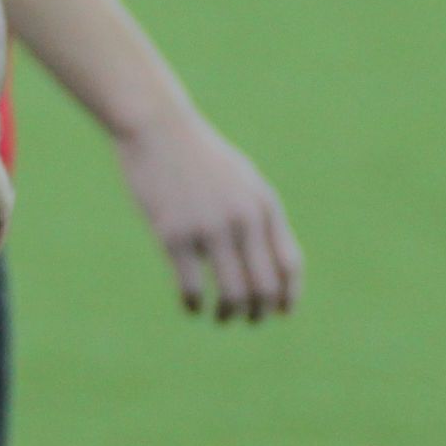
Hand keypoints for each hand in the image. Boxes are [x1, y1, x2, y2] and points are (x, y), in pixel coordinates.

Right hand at [114, 103, 302, 319]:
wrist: (155, 125)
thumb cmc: (197, 154)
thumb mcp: (240, 179)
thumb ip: (257, 215)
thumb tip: (269, 260)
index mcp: (264, 205)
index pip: (289, 264)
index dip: (289, 295)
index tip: (280, 312)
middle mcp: (243, 219)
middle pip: (264, 285)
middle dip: (259, 311)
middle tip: (246, 319)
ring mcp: (208, 227)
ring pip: (232, 291)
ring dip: (229, 313)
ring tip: (220, 317)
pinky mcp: (172, 233)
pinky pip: (191, 283)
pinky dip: (193, 303)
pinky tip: (190, 306)